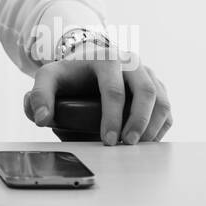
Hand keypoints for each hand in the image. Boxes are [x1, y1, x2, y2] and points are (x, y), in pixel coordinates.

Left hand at [23, 44, 171, 145]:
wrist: (86, 61)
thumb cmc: (69, 74)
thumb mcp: (48, 78)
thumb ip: (38, 96)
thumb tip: (41, 118)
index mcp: (105, 58)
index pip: (114, 89)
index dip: (112, 117)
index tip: (107, 141)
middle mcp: (130, 62)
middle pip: (145, 91)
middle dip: (139, 121)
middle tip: (127, 145)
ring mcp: (146, 73)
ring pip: (161, 98)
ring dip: (153, 126)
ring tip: (137, 147)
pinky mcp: (156, 85)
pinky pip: (166, 107)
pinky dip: (161, 125)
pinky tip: (147, 141)